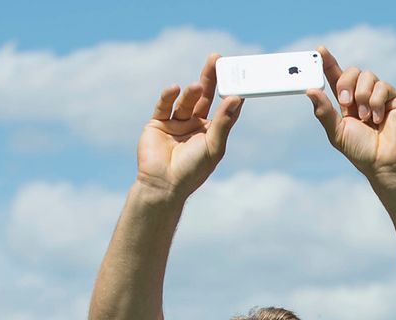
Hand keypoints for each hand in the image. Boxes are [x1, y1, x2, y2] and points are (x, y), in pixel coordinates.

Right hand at [135, 53, 242, 199]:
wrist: (163, 185)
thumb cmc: (193, 170)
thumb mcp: (213, 146)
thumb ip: (224, 122)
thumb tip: (236, 98)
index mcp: (211, 131)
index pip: (223, 106)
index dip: (229, 90)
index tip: (238, 72)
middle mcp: (194, 125)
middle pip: (204, 96)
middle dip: (210, 77)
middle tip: (215, 58)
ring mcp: (175, 123)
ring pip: (186, 101)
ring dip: (191, 92)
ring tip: (196, 86)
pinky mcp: (157, 124)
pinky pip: (164, 106)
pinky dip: (168, 96)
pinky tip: (175, 89)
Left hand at [306, 47, 395, 188]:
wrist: (385, 163)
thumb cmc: (362, 151)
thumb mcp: (337, 132)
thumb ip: (324, 112)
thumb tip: (310, 91)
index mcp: (347, 101)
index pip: (336, 76)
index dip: (328, 62)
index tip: (319, 51)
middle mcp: (363, 95)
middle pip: (352, 71)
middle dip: (345, 84)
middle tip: (345, 103)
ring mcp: (381, 95)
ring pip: (367, 76)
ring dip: (362, 98)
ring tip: (366, 118)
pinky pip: (382, 86)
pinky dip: (377, 103)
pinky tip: (379, 119)